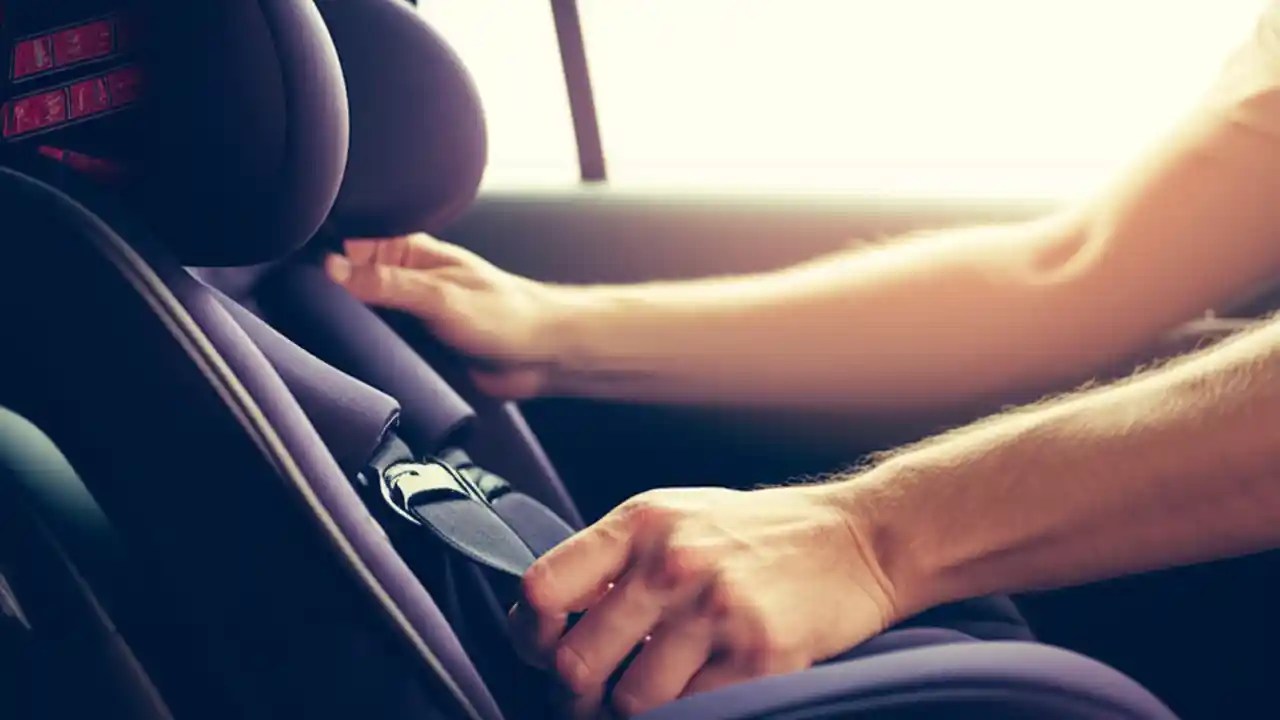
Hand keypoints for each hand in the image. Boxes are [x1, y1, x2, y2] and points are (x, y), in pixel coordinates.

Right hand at [325, 233, 568, 398]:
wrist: (543, 356)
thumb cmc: (506, 314)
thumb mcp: (438, 296)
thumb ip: (385, 284)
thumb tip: (331, 269)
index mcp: (410, 250)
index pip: (350, 244)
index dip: (323, 257)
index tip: (295, 277)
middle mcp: (405, 277)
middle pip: (349, 282)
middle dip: (330, 296)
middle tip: (302, 312)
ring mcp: (409, 311)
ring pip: (361, 316)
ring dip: (349, 326)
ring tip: (320, 336)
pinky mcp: (416, 343)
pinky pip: (380, 344)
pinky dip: (367, 349)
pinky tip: (349, 357)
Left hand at [510, 485, 898, 718]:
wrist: (858, 540)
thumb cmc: (760, 534)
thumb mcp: (676, 517)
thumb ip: (614, 559)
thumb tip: (547, 618)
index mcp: (640, 522)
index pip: (542, 588)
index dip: (530, 633)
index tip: (546, 647)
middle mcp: (670, 562)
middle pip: (576, 662)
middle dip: (576, 694)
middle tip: (593, 697)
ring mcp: (715, 610)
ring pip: (630, 702)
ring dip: (633, 712)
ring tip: (654, 694)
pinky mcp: (758, 655)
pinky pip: (691, 714)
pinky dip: (688, 713)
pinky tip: (701, 690)